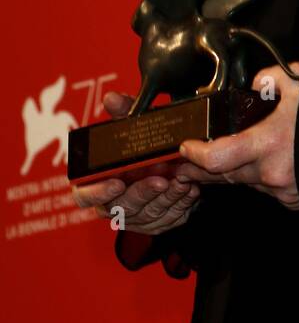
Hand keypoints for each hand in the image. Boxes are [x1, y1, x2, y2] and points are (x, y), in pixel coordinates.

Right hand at [71, 89, 203, 236]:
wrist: (168, 161)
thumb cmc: (141, 145)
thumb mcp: (133, 126)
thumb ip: (123, 112)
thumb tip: (111, 98)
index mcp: (96, 183)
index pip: (84, 196)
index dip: (98, 192)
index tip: (117, 182)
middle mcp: (112, 204)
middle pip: (121, 207)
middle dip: (143, 192)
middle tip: (161, 179)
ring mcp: (135, 217)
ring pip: (148, 214)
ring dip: (167, 198)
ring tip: (182, 181)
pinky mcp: (156, 223)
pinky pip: (168, 219)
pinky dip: (181, 205)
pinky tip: (191, 190)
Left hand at [175, 63, 298, 209]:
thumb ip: (269, 79)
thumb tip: (256, 85)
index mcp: (267, 144)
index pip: (215, 159)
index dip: (194, 156)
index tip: (185, 146)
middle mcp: (271, 173)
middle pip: (224, 175)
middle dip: (202, 169)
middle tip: (186, 163)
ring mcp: (282, 190)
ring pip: (245, 182)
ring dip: (233, 172)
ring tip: (218, 162)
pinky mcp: (293, 200)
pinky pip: (266, 189)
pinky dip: (259, 177)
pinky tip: (259, 165)